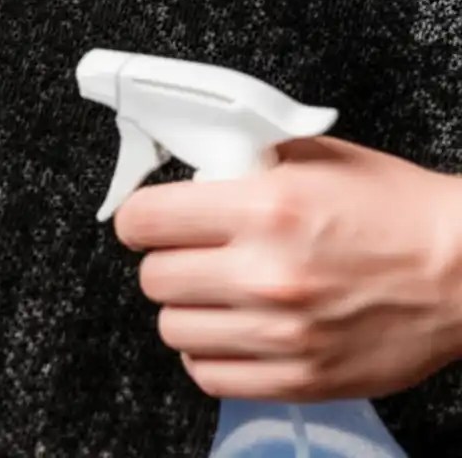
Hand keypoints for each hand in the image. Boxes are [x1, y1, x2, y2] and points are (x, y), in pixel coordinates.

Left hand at [115, 137, 461, 401]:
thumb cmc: (398, 212)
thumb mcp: (314, 159)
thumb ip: (241, 163)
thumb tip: (184, 172)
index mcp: (265, 208)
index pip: (145, 219)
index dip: (140, 219)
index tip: (148, 222)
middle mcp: (266, 272)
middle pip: (153, 278)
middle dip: (166, 261)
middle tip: (192, 255)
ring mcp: (281, 332)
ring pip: (173, 329)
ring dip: (188, 310)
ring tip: (218, 294)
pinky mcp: (299, 377)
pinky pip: (209, 374)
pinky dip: (211, 354)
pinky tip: (233, 331)